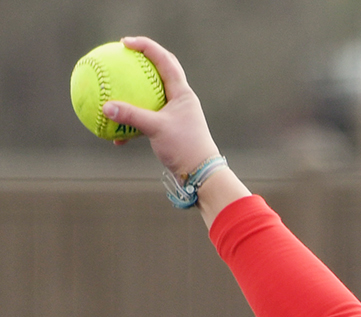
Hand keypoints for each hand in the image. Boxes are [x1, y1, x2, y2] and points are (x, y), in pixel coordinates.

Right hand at [103, 37, 249, 226]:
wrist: (201, 174)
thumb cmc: (185, 148)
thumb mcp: (156, 129)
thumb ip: (131, 116)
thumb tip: (105, 107)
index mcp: (182, 93)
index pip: (165, 60)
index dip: (146, 46)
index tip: (124, 43)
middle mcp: (180, 100)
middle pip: (161, 71)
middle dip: (143, 60)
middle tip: (123, 55)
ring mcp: (175, 114)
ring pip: (151, 95)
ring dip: (134, 92)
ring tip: (114, 86)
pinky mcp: (169, 129)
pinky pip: (146, 119)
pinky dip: (131, 122)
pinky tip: (114, 132)